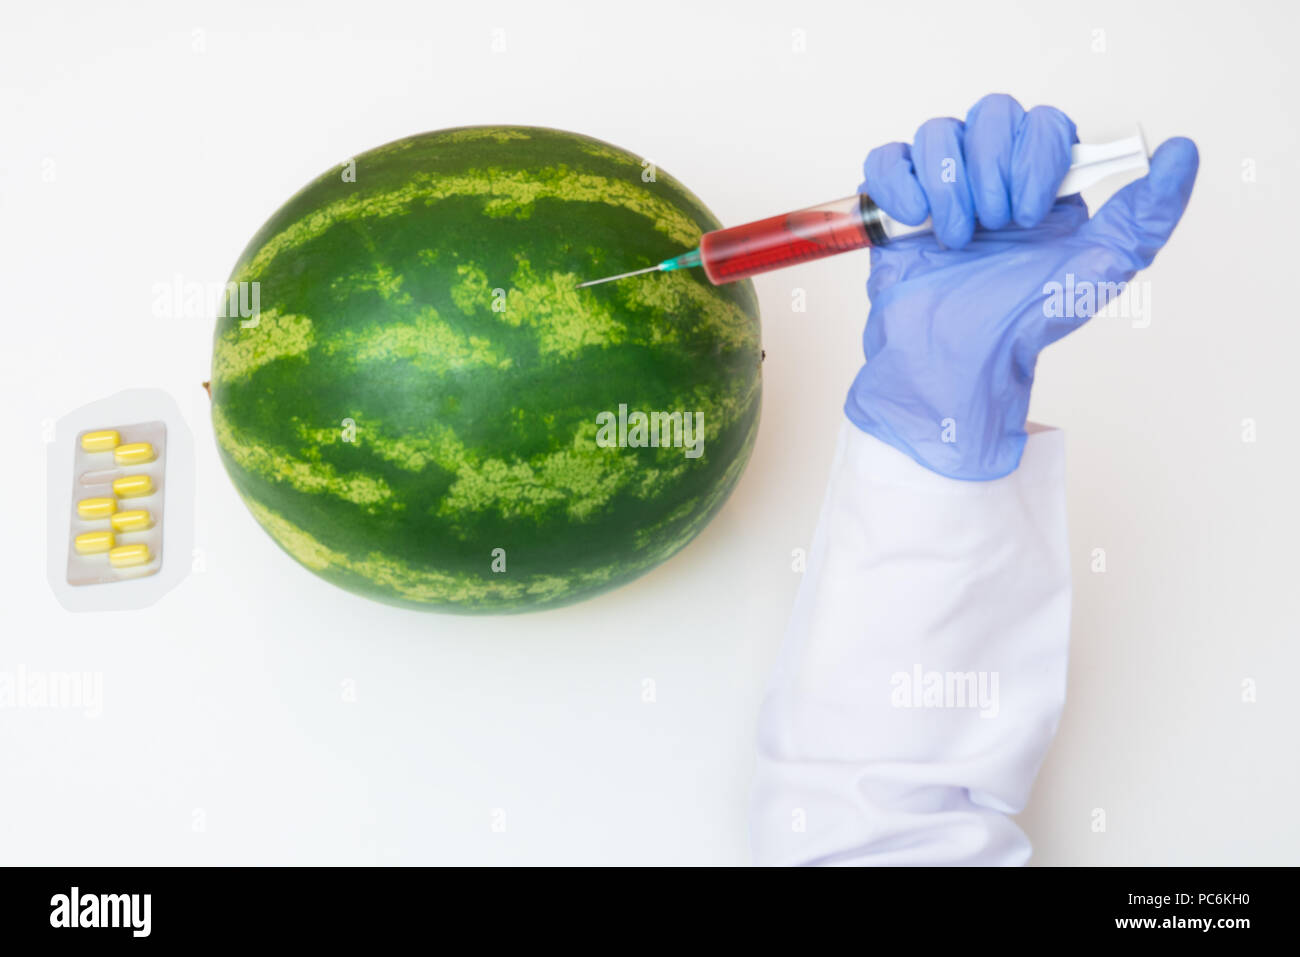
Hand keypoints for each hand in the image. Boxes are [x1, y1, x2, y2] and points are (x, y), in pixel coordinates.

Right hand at [845, 93, 1198, 479]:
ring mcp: (938, 186)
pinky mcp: (892, 204)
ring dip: (950, 188)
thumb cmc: (1021, 321)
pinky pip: (888, 159)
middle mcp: (989, 173)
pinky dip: (901, 186)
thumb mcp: (1101, 267)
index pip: (1043, 121)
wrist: (956, 360)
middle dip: (993, 172)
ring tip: (955, 239)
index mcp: (1039, 180)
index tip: (1031, 216)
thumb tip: (1183, 152)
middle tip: (995, 229)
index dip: (1035, 159)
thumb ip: (1148, 213)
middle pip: (991, 112)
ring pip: (939, 132)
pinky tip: (917, 225)